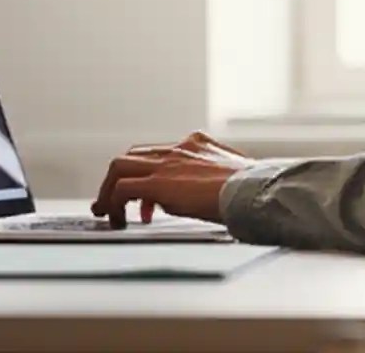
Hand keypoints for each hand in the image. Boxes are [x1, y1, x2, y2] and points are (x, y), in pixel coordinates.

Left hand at [90, 131, 255, 228]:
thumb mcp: (233, 177)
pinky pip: (121, 189)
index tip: (148, 202)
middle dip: (119, 179)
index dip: (147, 175)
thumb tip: (207, 198)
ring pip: (119, 167)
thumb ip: (214, 180)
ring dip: (108, 191)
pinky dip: (114, 204)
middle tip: (113, 203)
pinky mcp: (159, 182)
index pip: (159, 152)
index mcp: (197, 144)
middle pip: (133, 156)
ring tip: (107, 213)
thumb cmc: (254, 189)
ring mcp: (167, 163)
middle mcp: (179, 148)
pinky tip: (118, 221)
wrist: (256, 190)